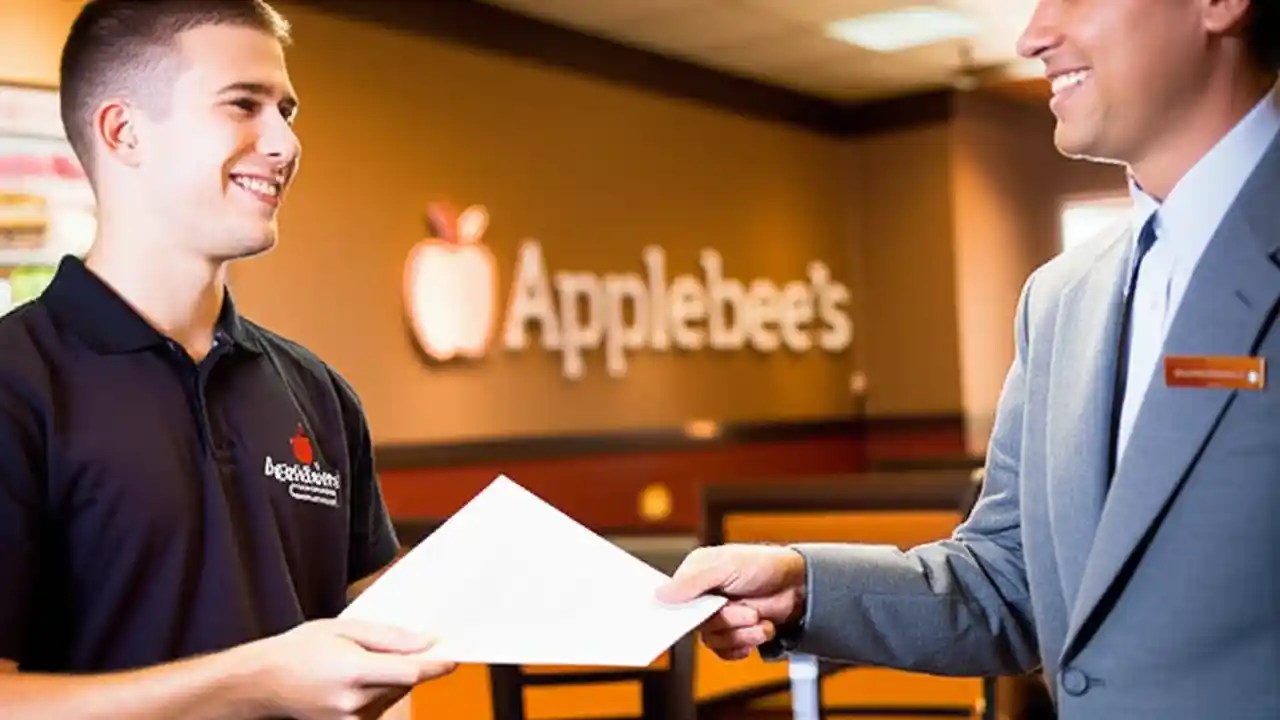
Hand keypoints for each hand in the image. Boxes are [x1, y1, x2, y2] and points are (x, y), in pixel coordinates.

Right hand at [243, 618, 456, 719]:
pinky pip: (379, 709)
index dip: (436, 665)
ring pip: (393, 696)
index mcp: (351, 672)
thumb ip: (389, 636)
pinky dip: (380, 692)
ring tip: (362, 663)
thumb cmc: (299, 650)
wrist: (262, 683)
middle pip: (404, 684)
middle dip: (412, 666)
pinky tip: (359, 680)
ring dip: (393, 679)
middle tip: (408, 646)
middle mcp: (352, 703)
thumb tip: (426, 642)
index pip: (410, 673)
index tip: (454, 657)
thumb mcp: (343, 628)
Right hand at [656, 544, 805, 660]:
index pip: (674, 600)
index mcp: (696, 576)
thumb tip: (661, 594)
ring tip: (760, 620)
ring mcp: (720, 617)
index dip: (682, 612)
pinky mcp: (734, 634)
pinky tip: (758, 633)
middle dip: (728, 622)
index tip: (698, 615)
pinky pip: (725, 652)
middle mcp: (705, 598)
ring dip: (742, 634)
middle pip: (698, 625)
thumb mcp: (727, 565)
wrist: (799, 586)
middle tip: (749, 612)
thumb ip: (693, 579)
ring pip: (713, 640)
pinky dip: (743, 646)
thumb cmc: (764, 566)